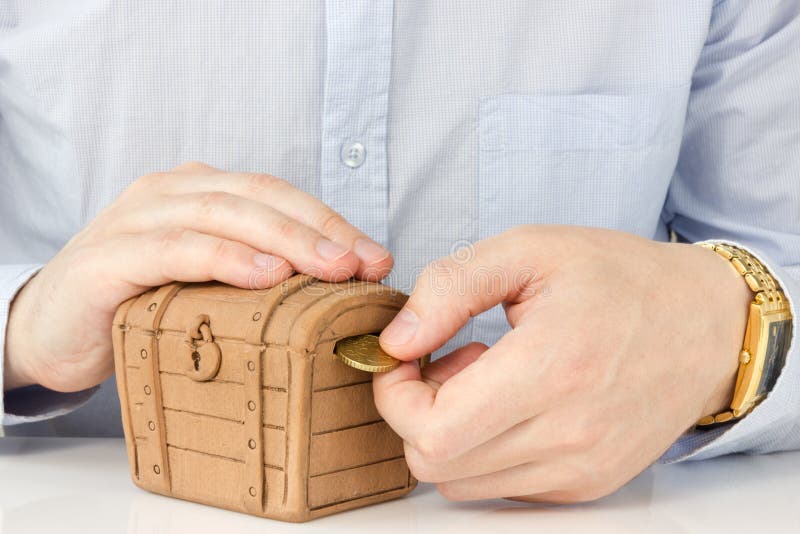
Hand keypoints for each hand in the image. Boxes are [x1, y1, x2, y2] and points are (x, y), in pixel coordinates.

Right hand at [5, 162, 391, 391]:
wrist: (50, 333)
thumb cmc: (140, 305)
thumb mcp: (208, 283)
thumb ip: (256, 272)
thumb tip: (335, 288)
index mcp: (200, 191)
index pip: (279, 195)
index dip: (332, 221)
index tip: (376, 257)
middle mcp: (172, 192)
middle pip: (261, 197)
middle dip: (321, 228)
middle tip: (366, 262)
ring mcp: (138, 218)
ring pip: (225, 215)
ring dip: (287, 241)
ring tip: (332, 268)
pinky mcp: (109, 257)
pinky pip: (178, 250)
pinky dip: (227, 259)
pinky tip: (267, 278)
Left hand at [373, 225, 749, 502]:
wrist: (706, 324)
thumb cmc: (619, 278)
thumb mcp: (530, 250)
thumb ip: (451, 288)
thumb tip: (395, 340)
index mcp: (551, 369)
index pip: (432, 432)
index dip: (395, 397)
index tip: (404, 357)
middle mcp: (569, 434)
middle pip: (438, 465)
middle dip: (416, 412)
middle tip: (445, 360)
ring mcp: (581, 468)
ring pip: (463, 483)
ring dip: (451, 433)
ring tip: (485, 378)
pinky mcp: (590, 482)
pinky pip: (503, 486)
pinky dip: (486, 450)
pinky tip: (512, 402)